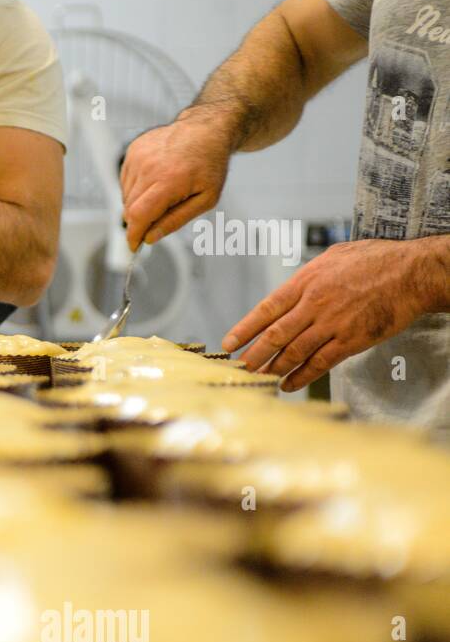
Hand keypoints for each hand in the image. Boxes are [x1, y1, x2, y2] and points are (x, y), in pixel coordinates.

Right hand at [120, 108, 237, 250]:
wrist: (206, 129)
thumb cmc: (209, 165)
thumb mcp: (205, 199)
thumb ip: (176, 220)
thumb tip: (151, 237)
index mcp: (169, 181)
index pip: (139, 215)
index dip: (133, 235)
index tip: (134, 247)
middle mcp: (149, 167)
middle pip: (129, 208)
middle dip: (138, 222)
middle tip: (155, 221)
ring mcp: (138, 157)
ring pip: (126, 195)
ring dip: (138, 204)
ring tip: (161, 194)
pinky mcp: (132, 151)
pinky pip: (125, 180)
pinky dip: (136, 187)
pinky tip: (154, 180)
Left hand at [224, 238, 441, 391]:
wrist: (412, 273)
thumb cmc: (375, 260)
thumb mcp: (333, 257)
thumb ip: (308, 277)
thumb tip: (290, 291)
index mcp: (306, 282)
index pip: (266, 309)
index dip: (244, 329)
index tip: (229, 344)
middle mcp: (314, 304)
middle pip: (275, 336)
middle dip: (253, 355)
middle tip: (239, 368)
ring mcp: (332, 324)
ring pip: (294, 352)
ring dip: (273, 368)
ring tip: (259, 378)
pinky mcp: (351, 341)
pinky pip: (320, 364)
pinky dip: (301, 377)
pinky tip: (288, 384)